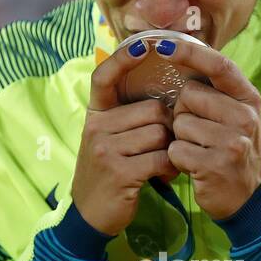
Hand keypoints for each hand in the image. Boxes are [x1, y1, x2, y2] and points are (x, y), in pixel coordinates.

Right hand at [71, 41, 179, 237]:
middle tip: (163, 147)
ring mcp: (106, 149)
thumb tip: (165, 95)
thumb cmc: (109, 172)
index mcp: (94, 115)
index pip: (104, 77)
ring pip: (160, 133)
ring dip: (170, 150)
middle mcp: (96, 127)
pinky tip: (163, 176)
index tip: (144, 46)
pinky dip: (169, 168)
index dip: (123, 59)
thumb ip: (127, 116)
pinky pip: (161, 158)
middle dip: (167, 128)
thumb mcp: (109, 140)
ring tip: (160, 164)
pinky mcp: (119, 172)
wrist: (91, 215)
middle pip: (152, 110)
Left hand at [160, 40, 260, 219]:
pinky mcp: (215, 165)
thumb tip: (179, 52)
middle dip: (183, 112)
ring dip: (180, 138)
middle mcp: (245, 117)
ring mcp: (233, 142)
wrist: (246, 199)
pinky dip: (178, 158)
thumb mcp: (234, 116)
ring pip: (180, 124)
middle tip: (199, 132)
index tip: (164, 45)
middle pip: (189, 96)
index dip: (190, 52)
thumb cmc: (230, 149)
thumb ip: (215, 90)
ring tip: (200, 150)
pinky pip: (176, 149)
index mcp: (249, 99)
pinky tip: (195, 166)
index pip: (219, 65)